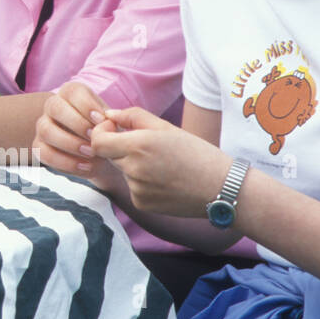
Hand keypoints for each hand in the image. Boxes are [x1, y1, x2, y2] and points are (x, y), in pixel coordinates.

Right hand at [33, 81, 124, 194]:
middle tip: (94, 138)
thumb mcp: (114, 123)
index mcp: (71, 94)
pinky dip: (66, 162)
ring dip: (70, 143)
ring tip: (91, 153)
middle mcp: (53, 107)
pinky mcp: (39, 146)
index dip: (86, 106)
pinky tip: (85, 166)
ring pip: (47, 130)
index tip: (101, 121)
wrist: (103, 155)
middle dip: (76, 124)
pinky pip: (44, 153)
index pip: (72, 91)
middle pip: (54, 107)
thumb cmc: (107, 134)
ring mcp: (43, 126)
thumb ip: (112, 121)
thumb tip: (108, 123)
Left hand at [91, 107, 233, 217]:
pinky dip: (142, 182)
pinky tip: (165, 181)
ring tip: (163, 165)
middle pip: (109, 155)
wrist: (222, 188)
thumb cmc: (197, 153)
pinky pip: (133, 188)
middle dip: (120, 147)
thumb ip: (134, 117)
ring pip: (123, 171)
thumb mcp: (166, 128)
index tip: (113, 129)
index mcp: (138, 145)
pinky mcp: (142, 204)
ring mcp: (137, 189)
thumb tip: (109, 115)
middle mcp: (134, 168)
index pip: (97, 141)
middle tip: (146, 146)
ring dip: (134, 165)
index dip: (100, 133)